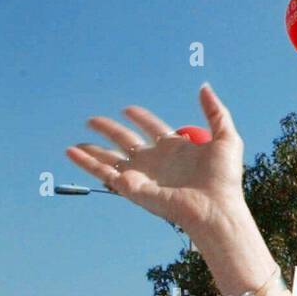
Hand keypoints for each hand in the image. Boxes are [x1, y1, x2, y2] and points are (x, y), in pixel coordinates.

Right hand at [65, 84, 248, 250]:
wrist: (215, 208)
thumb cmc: (223, 180)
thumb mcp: (226, 139)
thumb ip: (216, 113)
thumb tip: (204, 87)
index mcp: (176, 149)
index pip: (153, 129)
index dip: (141, 118)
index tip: (129, 109)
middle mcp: (156, 162)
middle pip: (126, 142)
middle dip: (110, 131)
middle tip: (93, 120)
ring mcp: (142, 175)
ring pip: (110, 159)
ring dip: (92, 150)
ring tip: (75, 145)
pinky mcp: (131, 187)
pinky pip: (103, 172)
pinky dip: (85, 163)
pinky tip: (70, 152)